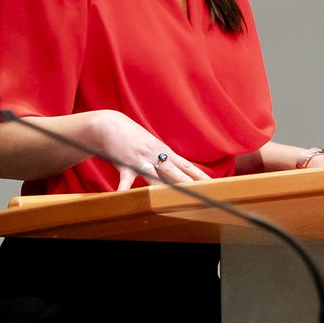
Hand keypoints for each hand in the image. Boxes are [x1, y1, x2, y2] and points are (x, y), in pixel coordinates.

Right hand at [84, 110, 210, 190]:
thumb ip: (164, 159)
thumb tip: (178, 171)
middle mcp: (156, 156)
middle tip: (202, 194)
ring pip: (155, 177)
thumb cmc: (132, 138)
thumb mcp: (152, 146)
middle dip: (189, 184)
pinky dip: (124, 189)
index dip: (200, 176)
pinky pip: (125, 180)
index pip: (187, 166)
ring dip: (163, 188)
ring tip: (173, 198)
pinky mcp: (124, 164)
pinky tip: (122, 196)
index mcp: (164, 152)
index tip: (213, 185)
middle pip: (176, 173)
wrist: (109, 125)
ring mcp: (141, 160)